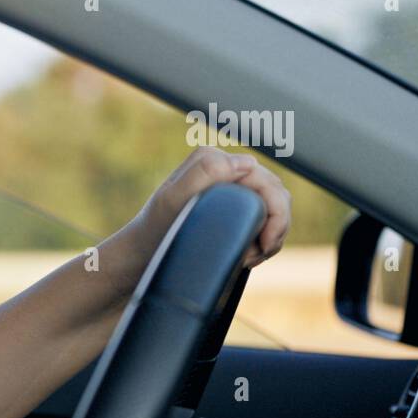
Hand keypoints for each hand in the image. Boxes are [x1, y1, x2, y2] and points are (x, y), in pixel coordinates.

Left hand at [132, 146, 290, 268]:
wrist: (142, 252)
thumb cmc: (154, 228)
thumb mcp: (172, 200)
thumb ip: (204, 172)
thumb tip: (247, 163)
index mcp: (213, 159)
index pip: (265, 181)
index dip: (274, 214)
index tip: (261, 245)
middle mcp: (223, 168)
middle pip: (275, 194)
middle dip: (275, 228)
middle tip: (255, 256)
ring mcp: (230, 186)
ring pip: (275, 207)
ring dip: (271, 235)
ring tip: (249, 257)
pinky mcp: (232, 205)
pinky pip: (265, 216)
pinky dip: (265, 238)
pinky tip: (249, 254)